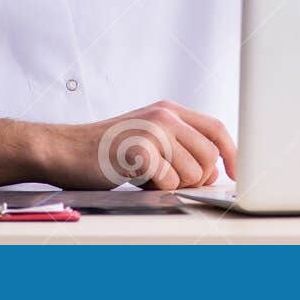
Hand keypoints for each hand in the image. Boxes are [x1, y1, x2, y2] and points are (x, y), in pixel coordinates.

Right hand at [0, 101, 237, 189]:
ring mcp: (153, 130)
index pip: (217, 129)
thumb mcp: (146, 137)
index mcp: (168, 110)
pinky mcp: (141, 149)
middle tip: (169, 181)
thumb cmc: (104, 150)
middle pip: (210, 156)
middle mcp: (164, 115)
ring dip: (174, 184)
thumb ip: (179, 146)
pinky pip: (169, 182)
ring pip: (193, 172)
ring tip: (146, 176)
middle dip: (198, 178)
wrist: (64, 150)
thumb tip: (213, 173)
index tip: (235, 174)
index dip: (232, 154)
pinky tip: (135, 177)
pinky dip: (155, 188)